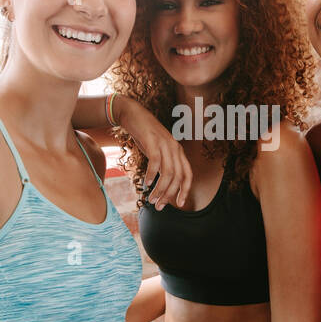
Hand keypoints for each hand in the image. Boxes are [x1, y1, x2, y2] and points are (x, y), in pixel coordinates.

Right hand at [112, 94, 190, 209]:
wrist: (133, 114)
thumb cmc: (144, 136)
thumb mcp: (157, 152)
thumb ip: (162, 166)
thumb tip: (163, 185)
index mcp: (178, 152)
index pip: (187, 175)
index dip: (185, 191)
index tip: (179, 204)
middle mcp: (175, 148)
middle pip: (177, 177)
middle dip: (169, 194)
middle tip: (159, 206)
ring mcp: (165, 143)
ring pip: (167, 172)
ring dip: (160, 189)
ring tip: (152, 199)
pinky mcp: (152, 140)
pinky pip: (155, 161)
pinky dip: (151, 174)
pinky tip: (146, 183)